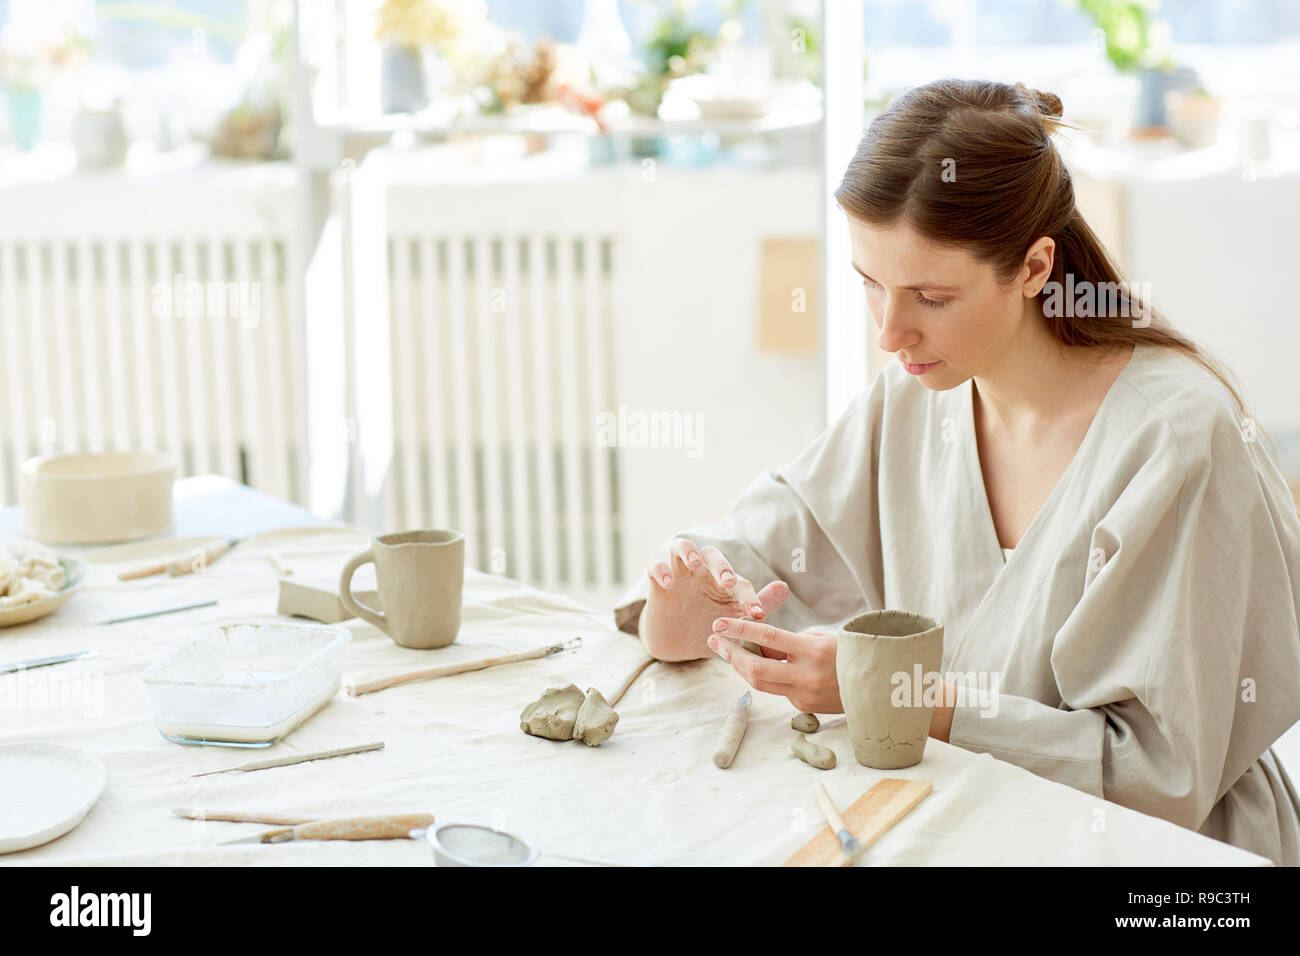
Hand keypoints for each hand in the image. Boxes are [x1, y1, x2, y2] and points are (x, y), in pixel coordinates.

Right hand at [640, 538, 790, 661]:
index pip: (739, 582)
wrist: (677, 646)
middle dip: (720, 565)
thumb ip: (759, 605)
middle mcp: (703, 572)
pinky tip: (668, 584)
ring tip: (694, 564)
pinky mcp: (657, 583)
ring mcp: (679, 574)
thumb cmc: (709, 629)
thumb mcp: (734, 623)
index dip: (749, 597)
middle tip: (726, 582)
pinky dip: (661, 569)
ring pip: (681, 546)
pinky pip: (655, 566)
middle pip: (712, 554)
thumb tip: (784, 587)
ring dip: (688, 551)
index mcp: (723, 582)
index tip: (756, 614)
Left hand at [706, 618, 842, 714]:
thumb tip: (759, 644)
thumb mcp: (824, 638)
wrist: (881, 687)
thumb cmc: (852, 653)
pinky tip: (759, 665)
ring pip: (761, 683)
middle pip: (755, 668)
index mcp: (813, 651)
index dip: (740, 630)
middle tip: (714, 640)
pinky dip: (767, 677)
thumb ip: (791, 643)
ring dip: (741, 667)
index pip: (767, 638)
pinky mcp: (804, 707)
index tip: (720, 623)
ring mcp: (804, 695)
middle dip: (731, 653)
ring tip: (728, 652)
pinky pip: (778, 690)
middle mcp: (806, 676)